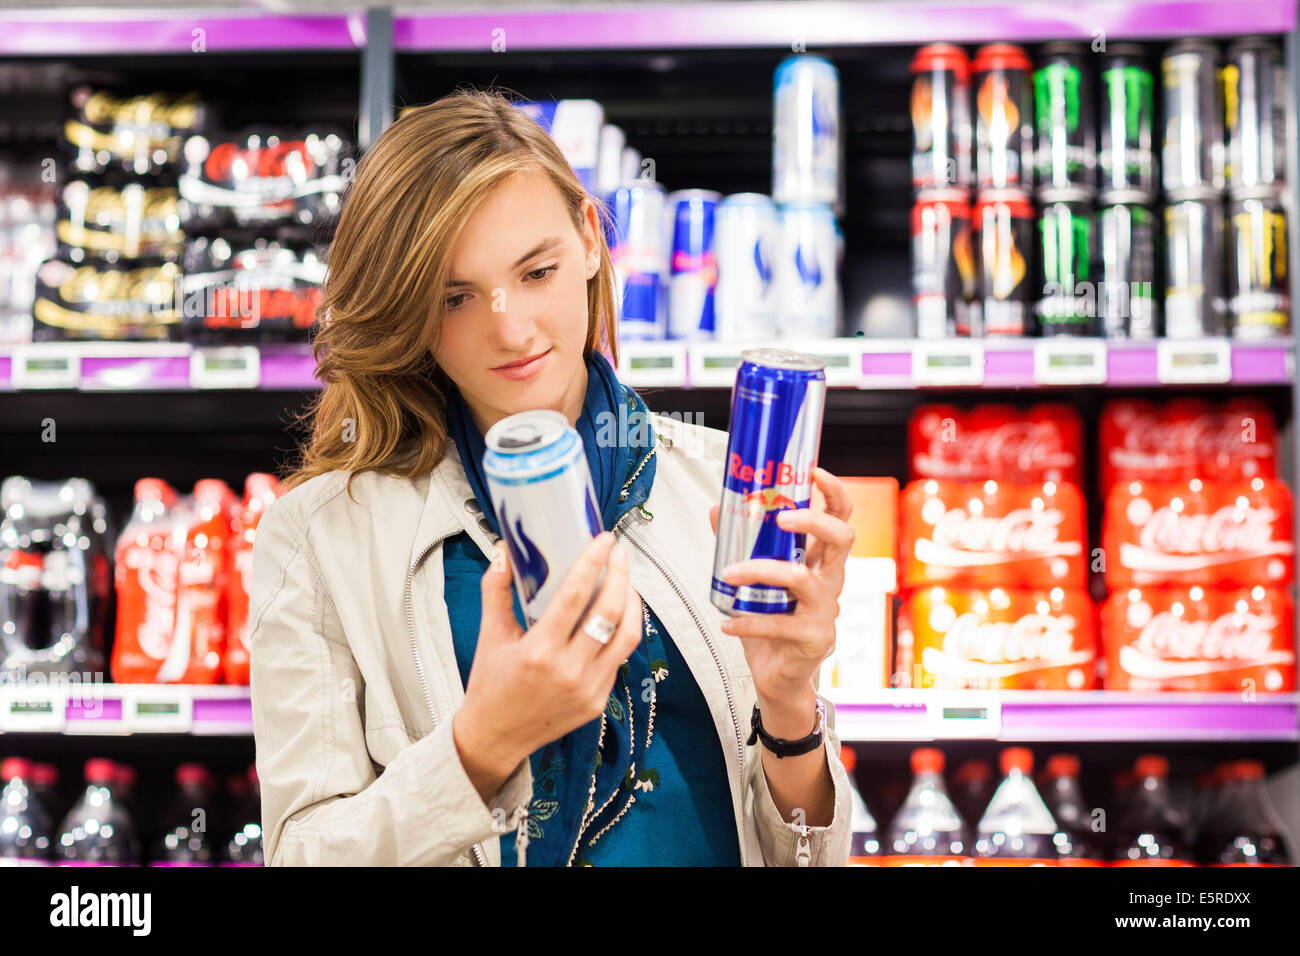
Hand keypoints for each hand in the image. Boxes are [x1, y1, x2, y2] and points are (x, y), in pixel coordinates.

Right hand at [453, 531, 642, 798]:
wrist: (496, 737)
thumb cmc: (491, 684)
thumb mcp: (490, 635)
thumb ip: (496, 590)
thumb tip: (502, 550)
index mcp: (539, 651)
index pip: (575, 596)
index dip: (593, 563)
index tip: (605, 539)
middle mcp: (569, 671)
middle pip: (609, 612)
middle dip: (620, 576)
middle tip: (619, 553)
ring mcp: (589, 688)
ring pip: (627, 636)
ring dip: (632, 603)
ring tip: (626, 580)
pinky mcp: (599, 701)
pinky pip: (620, 659)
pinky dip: (624, 631)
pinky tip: (618, 613)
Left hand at [709, 467, 853, 730]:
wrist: (778, 677)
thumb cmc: (772, 622)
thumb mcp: (756, 580)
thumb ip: (739, 545)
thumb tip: (715, 509)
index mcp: (820, 560)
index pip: (842, 518)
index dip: (834, 492)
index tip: (814, 471)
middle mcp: (831, 581)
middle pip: (842, 538)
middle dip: (813, 521)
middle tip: (779, 517)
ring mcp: (827, 611)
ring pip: (802, 579)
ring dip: (761, 571)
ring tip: (728, 573)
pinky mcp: (815, 639)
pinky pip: (781, 624)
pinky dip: (748, 623)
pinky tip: (726, 624)